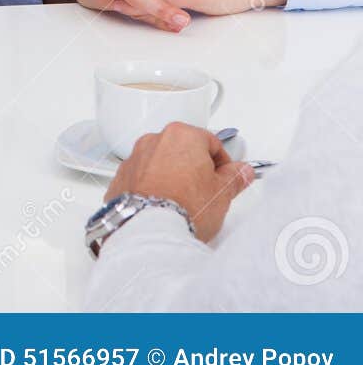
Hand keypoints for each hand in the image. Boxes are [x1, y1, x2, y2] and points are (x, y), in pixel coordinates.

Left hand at [105, 122, 255, 242]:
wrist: (149, 229)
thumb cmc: (185, 207)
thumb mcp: (222, 193)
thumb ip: (234, 177)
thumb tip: (242, 171)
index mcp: (182, 135)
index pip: (211, 142)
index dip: (223, 162)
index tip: (226, 177)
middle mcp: (154, 140)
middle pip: (183, 150)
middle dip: (196, 167)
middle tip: (207, 191)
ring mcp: (134, 157)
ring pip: (161, 162)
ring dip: (173, 175)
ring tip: (184, 201)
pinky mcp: (121, 176)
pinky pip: (143, 177)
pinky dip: (154, 186)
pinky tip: (164, 205)